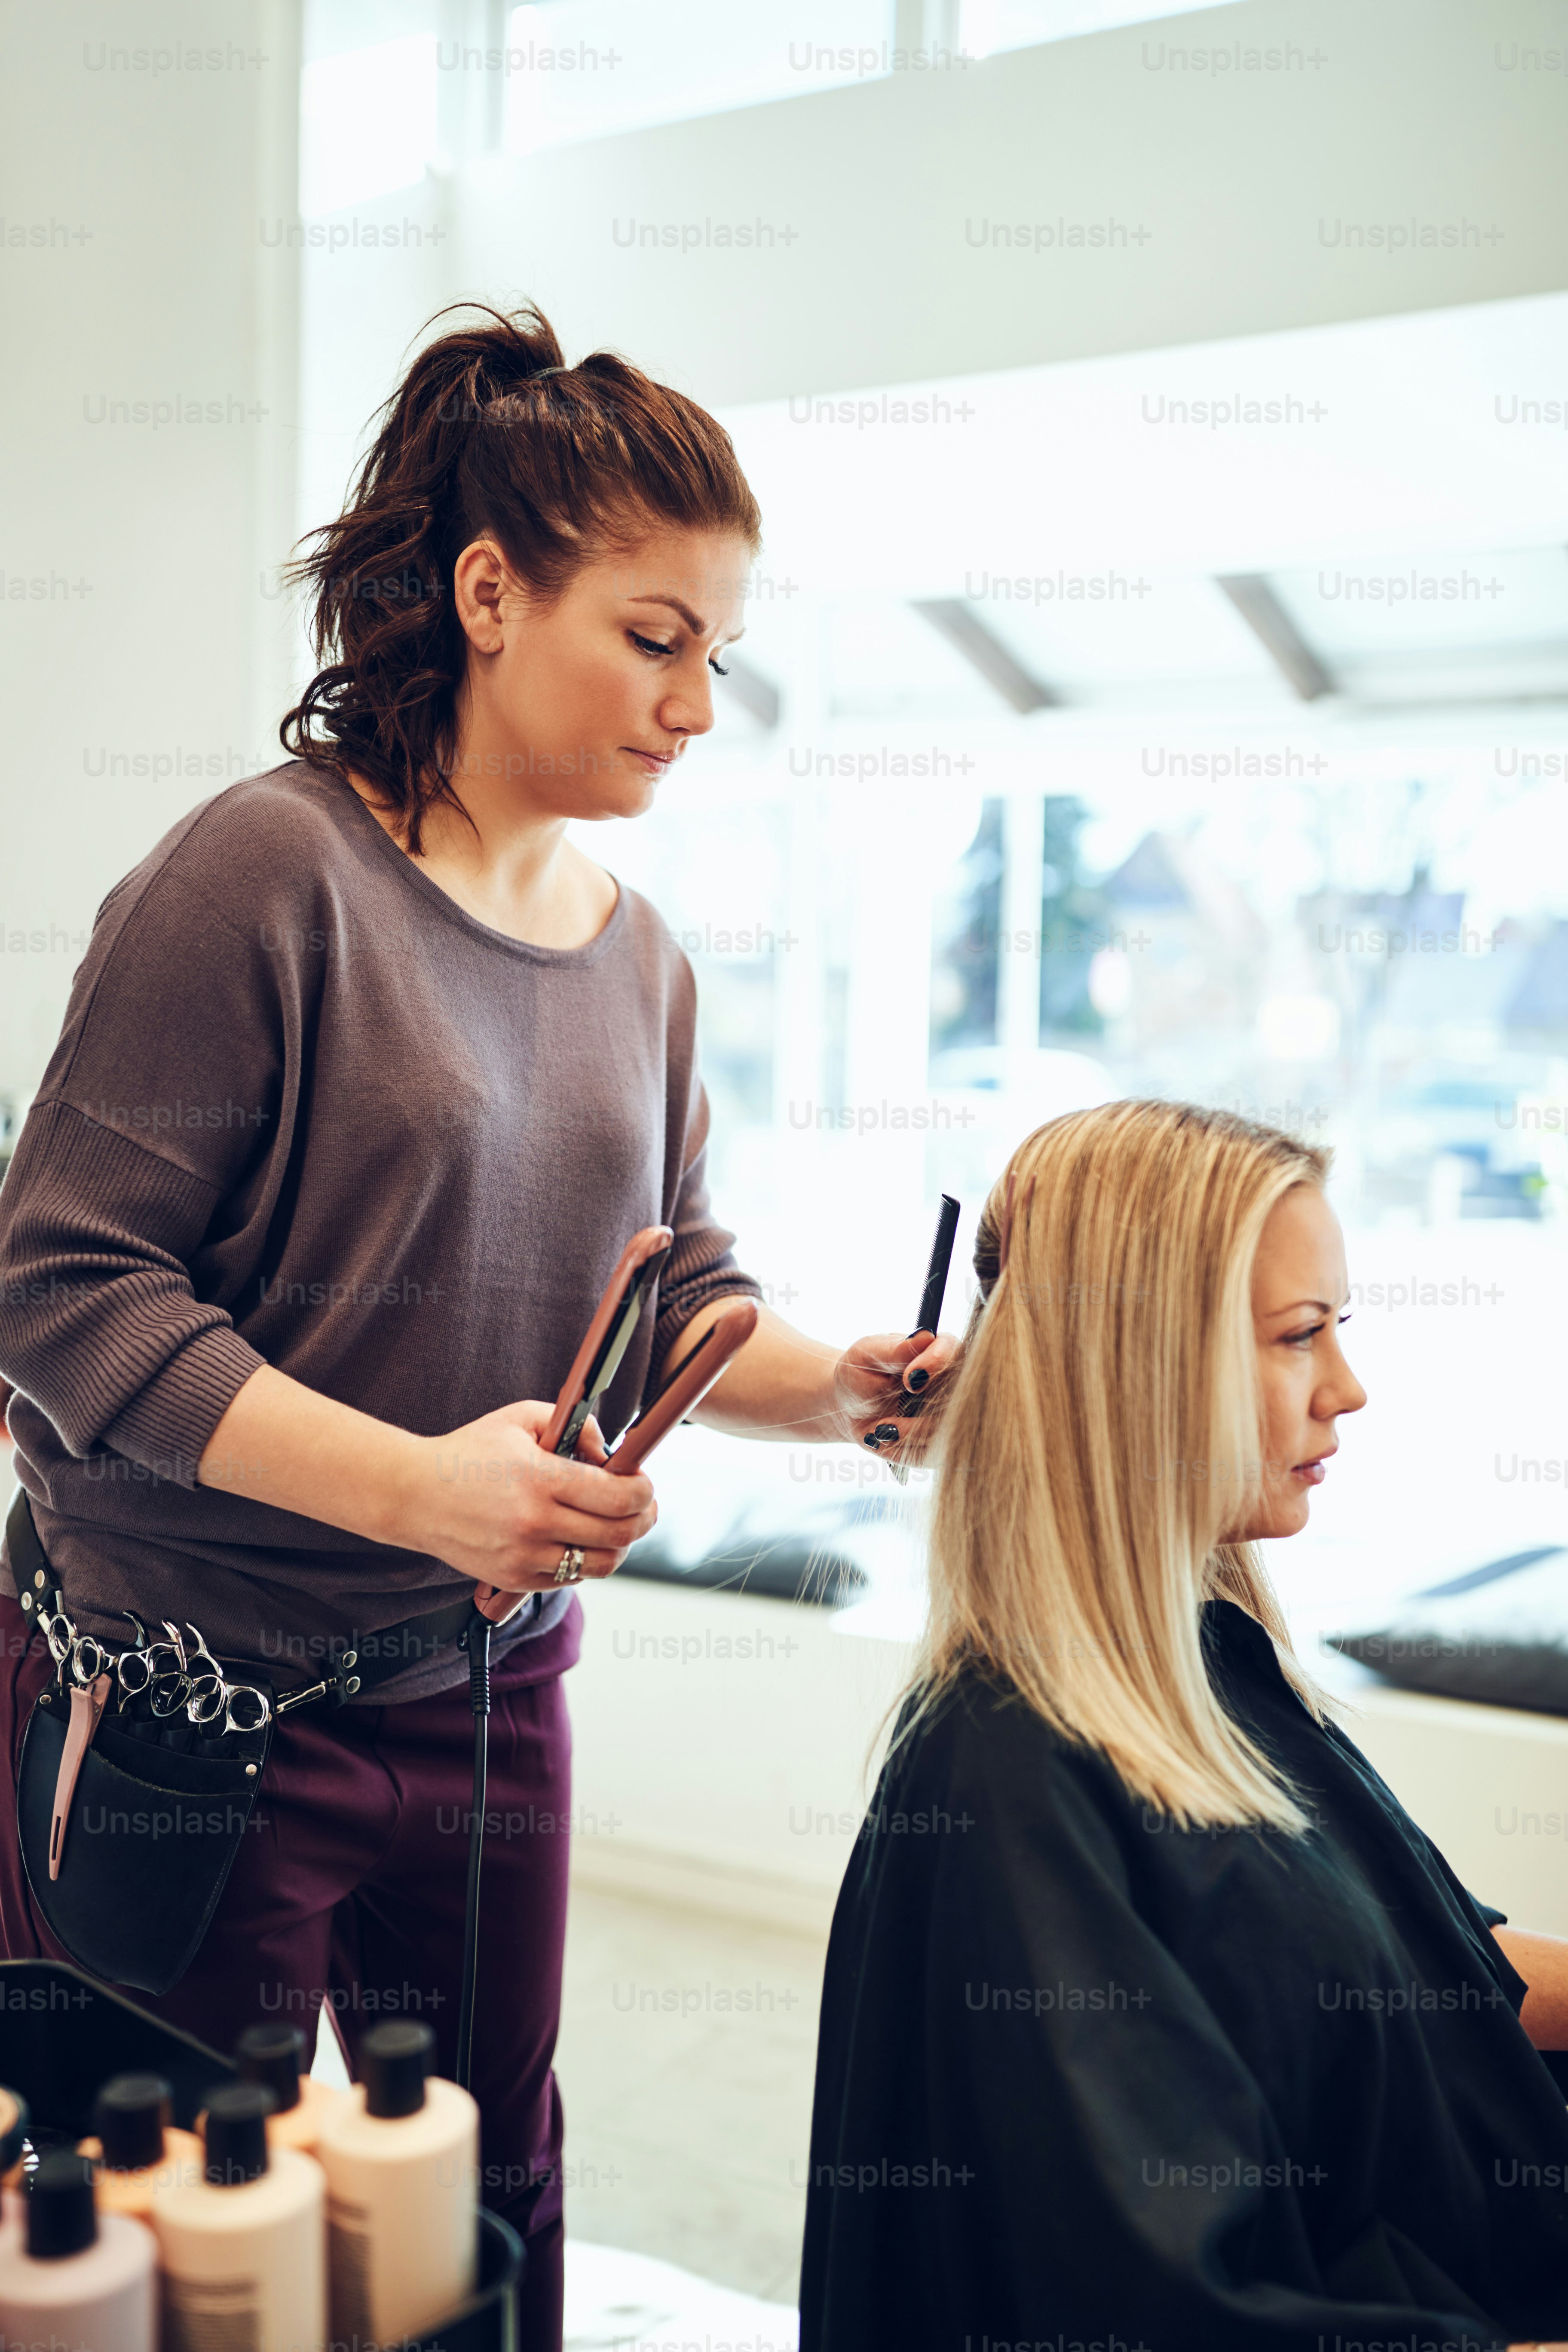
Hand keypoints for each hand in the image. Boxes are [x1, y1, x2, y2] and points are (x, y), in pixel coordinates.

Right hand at [388, 1401, 655, 1599]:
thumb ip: (575, 1426)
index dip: (644, 1491)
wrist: (414, 1495)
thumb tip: (609, 1453)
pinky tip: (577, 1538)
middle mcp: (535, 1523)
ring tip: (615, 1526)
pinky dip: (584, 1561)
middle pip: (619, 1536)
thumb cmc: (467, 1454)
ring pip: (600, 1565)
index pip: (619, 1497)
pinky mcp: (513, 1579)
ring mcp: (524, 1557)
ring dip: (618, 1545)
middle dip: (643, 1519)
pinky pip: (569, 1579)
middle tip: (644, 1506)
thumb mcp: (522, 1419)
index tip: (643, 1483)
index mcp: (541, 1480)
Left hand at [831, 1328, 961, 1460]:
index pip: (953, 1352)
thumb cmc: (861, 1373)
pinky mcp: (943, 1442)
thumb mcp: (868, 1355)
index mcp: (938, 1351)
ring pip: (947, 1430)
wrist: (851, 1409)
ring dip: (909, 1436)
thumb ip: (895, 1349)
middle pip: (959, 1396)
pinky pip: (936, 1453)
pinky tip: (887, 1441)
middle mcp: (952, 1383)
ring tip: (879, 1431)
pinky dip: (907, 1450)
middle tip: (884, 1423)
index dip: (936, 1365)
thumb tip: (924, 1335)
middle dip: (920, 1416)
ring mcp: (951, 1415)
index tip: (909, 1380)